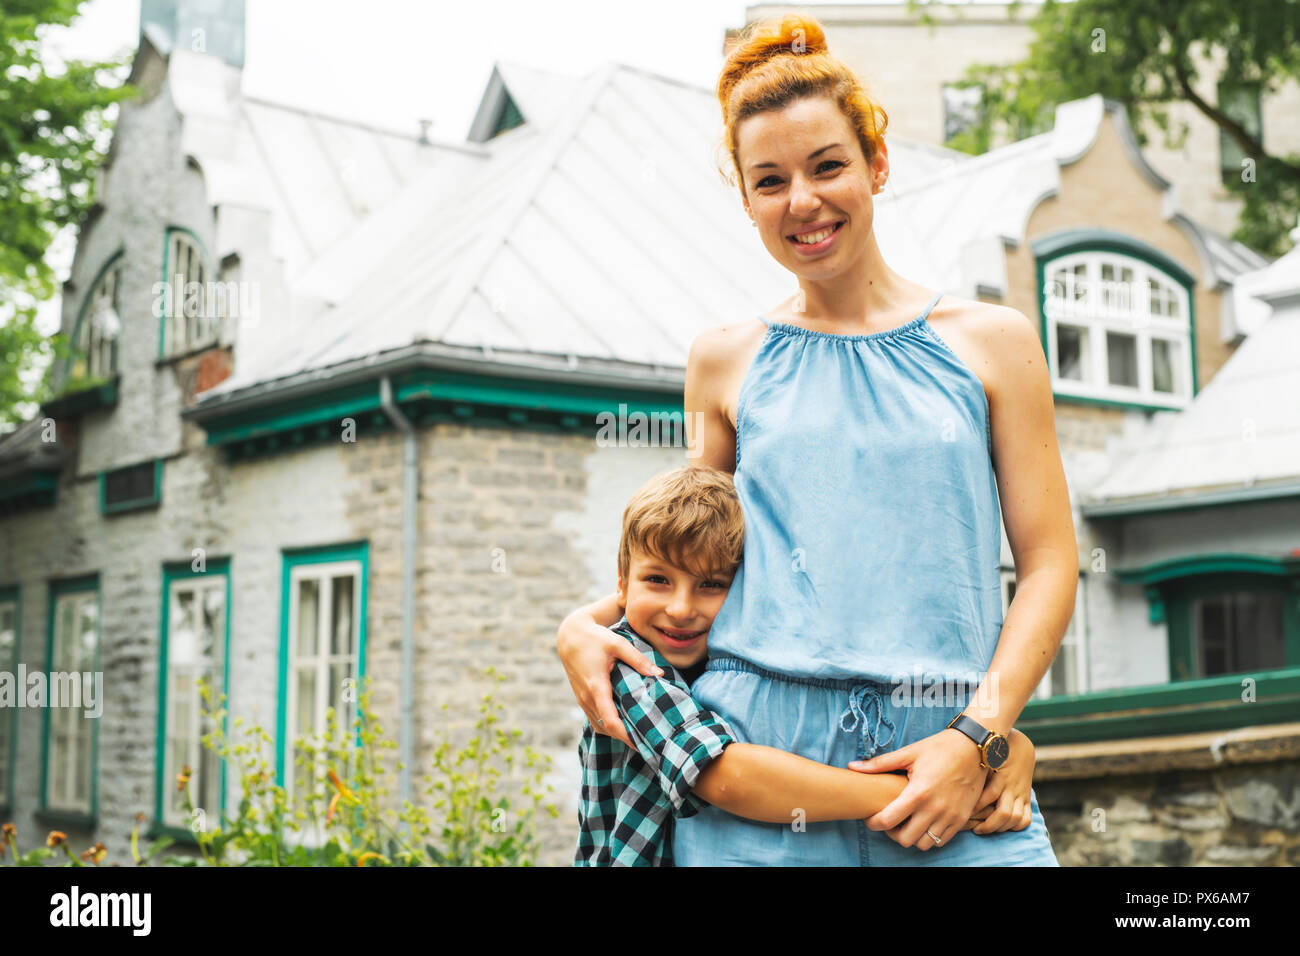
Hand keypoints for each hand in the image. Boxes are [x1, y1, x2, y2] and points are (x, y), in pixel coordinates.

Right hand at [557, 609, 662, 746]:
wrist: (570, 635)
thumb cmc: (594, 638)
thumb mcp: (618, 644)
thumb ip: (638, 660)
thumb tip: (660, 674)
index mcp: (596, 686)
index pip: (610, 720)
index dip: (625, 735)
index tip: (641, 743)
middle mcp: (587, 697)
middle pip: (606, 728)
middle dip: (624, 738)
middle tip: (647, 742)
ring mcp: (582, 699)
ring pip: (599, 726)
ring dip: (616, 733)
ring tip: (637, 735)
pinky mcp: (581, 698)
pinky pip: (594, 719)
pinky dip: (607, 725)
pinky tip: (623, 723)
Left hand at [847, 728, 986, 850]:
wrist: (974, 748)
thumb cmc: (939, 748)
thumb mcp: (908, 753)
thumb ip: (879, 764)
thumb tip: (852, 766)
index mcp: (918, 792)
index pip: (888, 821)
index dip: (874, 823)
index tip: (871, 819)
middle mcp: (935, 809)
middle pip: (905, 840)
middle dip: (892, 833)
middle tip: (889, 821)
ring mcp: (950, 816)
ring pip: (924, 844)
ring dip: (912, 837)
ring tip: (907, 823)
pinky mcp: (962, 819)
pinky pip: (942, 841)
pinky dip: (930, 837)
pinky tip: (924, 822)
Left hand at [962, 728, 1034, 834]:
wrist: (1020, 744)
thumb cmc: (994, 750)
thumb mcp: (982, 756)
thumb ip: (969, 767)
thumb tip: (945, 777)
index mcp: (1000, 775)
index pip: (989, 796)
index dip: (975, 808)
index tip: (961, 813)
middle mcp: (1011, 786)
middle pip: (1003, 813)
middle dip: (988, 824)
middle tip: (973, 828)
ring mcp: (1021, 793)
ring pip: (1015, 818)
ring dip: (1000, 827)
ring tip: (984, 829)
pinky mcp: (1027, 797)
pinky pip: (1026, 818)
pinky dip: (1016, 826)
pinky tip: (1002, 827)